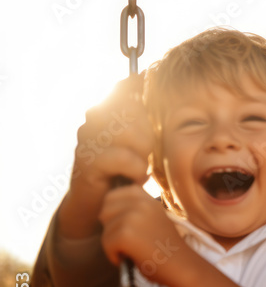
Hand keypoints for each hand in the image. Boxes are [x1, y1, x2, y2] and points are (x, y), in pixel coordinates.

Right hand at [60, 74, 153, 238]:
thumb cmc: (124, 169)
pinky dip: (137, 171)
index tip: (152, 82)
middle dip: (149, 136)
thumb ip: (145, 118)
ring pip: (133, 134)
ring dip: (143, 155)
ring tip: (139, 167)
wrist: (97, 203)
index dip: (141, 85)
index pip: (124, 87)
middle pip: (136, 112)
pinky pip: (126, 159)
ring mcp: (88, 139)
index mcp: (106, 110)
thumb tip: (156, 84)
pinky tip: (133, 179)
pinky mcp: (88, 161)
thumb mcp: (139, 141)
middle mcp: (93, 119)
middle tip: (144, 155)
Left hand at [98, 185, 191, 284]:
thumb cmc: (166, 248)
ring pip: (105, 230)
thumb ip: (135, 210)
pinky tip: (129, 258)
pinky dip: (113, 255)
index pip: (112, 196)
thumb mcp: (153, 219)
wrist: (182, 266)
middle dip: (111, 228)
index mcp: (147, 198)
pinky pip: (107, 244)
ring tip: (132, 251)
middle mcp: (140, 203)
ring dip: (113, 244)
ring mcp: (133, 217)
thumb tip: (104, 212)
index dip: (113, 213)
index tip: (125, 228)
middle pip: (105, 211)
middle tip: (128, 241)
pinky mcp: (126, 234)